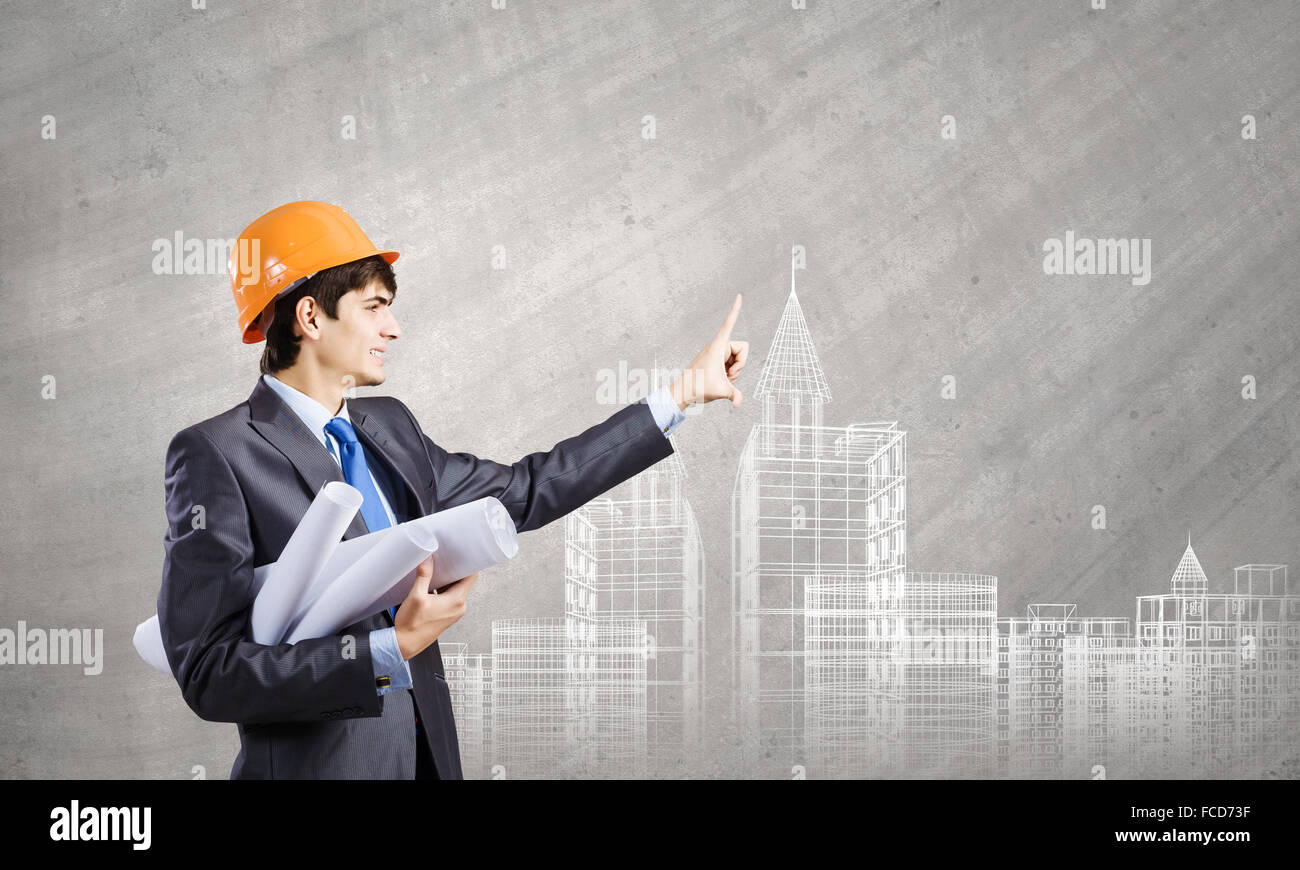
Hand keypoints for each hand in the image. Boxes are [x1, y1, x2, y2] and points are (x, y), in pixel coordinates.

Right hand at [393, 554, 479, 659]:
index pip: (471, 576)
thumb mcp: (416, 596)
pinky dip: (443, 590)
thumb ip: (424, 575)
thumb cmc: (411, 626)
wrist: (404, 644)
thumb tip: (428, 559)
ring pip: (455, 589)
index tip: (461, 555)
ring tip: (436, 571)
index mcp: (456, 601)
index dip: (468, 563)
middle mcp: (458, 607)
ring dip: (447, 580)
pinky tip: (431, 586)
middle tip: (445, 559)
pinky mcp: (446, 615)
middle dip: (454, 570)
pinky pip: (450, 597)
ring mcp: (453, 612)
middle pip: (463, 582)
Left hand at [670, 293, 748, 409]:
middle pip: (743, 349)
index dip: (735, 311)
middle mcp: (717, 346)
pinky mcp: (716, 359)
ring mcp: (717, 353)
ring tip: (722, 379)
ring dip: (734, 370)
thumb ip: (734, 395)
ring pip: (738, 358)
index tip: (739, 296)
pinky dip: (730, 372)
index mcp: (717, 347)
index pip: (728, 324)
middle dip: (740, 365)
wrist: (683, 391)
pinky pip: (731, 363)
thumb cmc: (697, 387)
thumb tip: (738, 404)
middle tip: (729, 376)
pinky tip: (720, 379)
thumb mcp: (720, 391)